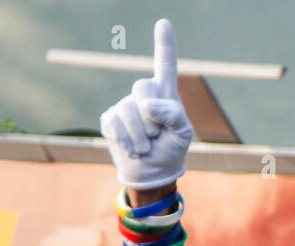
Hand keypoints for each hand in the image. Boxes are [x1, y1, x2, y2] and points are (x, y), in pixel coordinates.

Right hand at [99, 19, 193, 190]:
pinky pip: (114, 122)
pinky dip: (126, 139)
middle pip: (142, 87)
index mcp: (165, 93)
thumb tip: (148, 104)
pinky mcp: (110, 119)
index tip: (164, 23)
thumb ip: (173, 115)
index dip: (164, 44)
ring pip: (128, 108)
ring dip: (140, 134)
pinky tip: (131, 148)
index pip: (165, 64)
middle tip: (157, 136)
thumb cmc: (171, 149)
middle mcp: (143, 95)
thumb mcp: (183, 134)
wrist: (151, 172)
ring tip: (145, 147)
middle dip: (152, 117)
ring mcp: (124, 105)